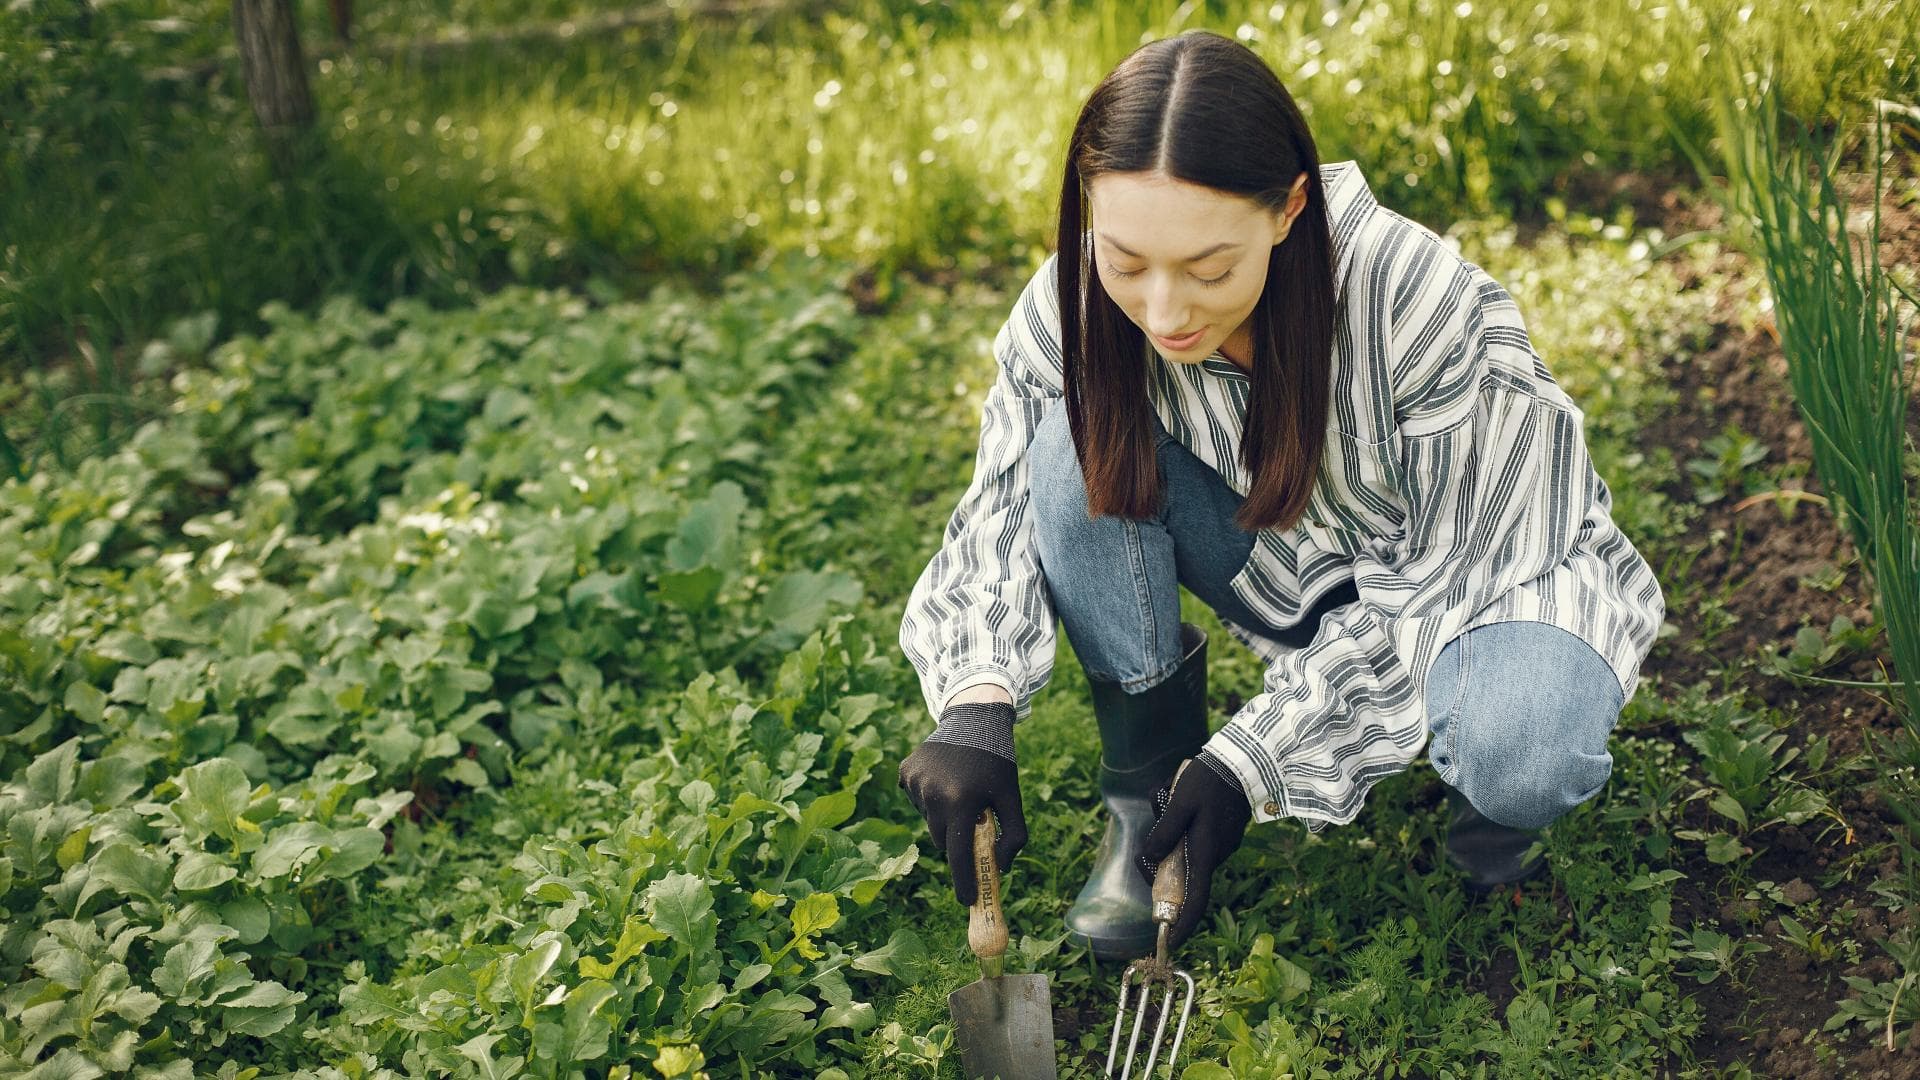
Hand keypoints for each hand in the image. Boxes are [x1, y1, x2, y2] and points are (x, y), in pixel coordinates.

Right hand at [898, 737, 1026, 907]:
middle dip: (957, 839)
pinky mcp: (905, 772)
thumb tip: (1000, 868)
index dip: (963, 882)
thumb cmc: (997, 762)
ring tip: (960, 790)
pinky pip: (917, 801)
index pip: (958, 855)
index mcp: (962, 802)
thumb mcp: (1012, 798)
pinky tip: (944, 779)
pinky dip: (930, 798)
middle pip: (942, 840)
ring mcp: (915, 782)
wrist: (974, 719)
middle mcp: (933, 794)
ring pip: (929, 820)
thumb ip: (1013, 836)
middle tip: (972, 823)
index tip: (968, 901)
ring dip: (944, 816)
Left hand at [1135, 753, 1252, 949]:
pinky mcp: (1223, 832)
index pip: (1196, 899)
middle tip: (1148, 840)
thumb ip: (1164, 833)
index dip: (1183, 924)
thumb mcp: (1178, 803)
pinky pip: (1195, 839)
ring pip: (1187, 853)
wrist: (1243, 761)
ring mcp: (1222, 844)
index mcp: (1206, 852)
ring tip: (1165, 799)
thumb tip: (1151, 858)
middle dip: (1160, 863)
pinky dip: (1182, 827)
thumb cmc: (1208, 781)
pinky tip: (1177, 798)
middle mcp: (1216, 855)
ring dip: (1170, 836)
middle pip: (1183, 875)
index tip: (1169, 942)